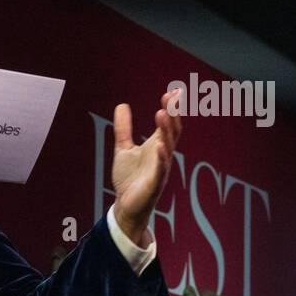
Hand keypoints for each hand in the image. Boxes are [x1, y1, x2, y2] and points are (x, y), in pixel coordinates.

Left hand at [111, 89, 182, 245]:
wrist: (126, 205)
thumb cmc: (129, 178)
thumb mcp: (123, 148)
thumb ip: (124, 128)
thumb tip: (122, 105)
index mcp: (157, 146)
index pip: (167, 123)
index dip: (171, 108)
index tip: (173, 91)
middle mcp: (163, 155)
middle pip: (172, 131)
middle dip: (172, 114)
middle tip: (170, 96)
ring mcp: (161, 169)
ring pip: (168, 147)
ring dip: (166, 130)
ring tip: (162, 112)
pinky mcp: (155, 183)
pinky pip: (161, 169)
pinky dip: (162, 157)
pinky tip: (160, 145)